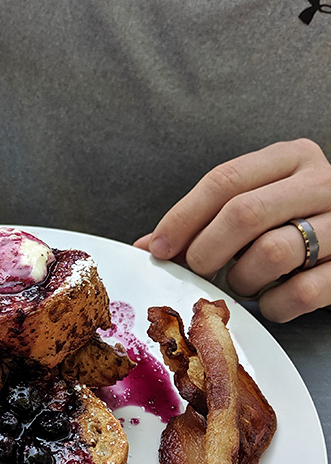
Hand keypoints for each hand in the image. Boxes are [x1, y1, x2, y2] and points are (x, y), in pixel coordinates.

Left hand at [134, 139, 330, 321]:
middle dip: (206, 250)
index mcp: (292, 158)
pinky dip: (273, 305)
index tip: (161, 247)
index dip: (184, 217)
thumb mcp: (258, 202)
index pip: (226, 180)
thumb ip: (208, 218)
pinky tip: (269, 301)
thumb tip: (150, 246)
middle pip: (244, 213)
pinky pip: (300, 293)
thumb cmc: (296, 220)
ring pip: (271, 253)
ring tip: (240, 282)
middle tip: (196, 270)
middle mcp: (321, 183)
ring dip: (241, 279)